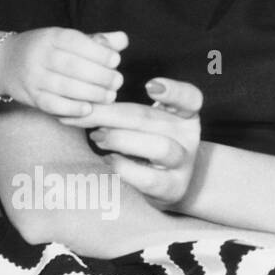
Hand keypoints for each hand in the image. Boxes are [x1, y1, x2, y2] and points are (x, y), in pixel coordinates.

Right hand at [0, 29, 126, 116]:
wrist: (5, 63)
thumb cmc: (46, 50)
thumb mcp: (67, 40)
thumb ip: (96, 41)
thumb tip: (123, 40)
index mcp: (51, 37)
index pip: (75, 42)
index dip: (97, 52)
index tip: (115, 60)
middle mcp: (40, 56)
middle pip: (72, 66)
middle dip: (99, 75)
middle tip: (117, 82)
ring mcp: (34, 78)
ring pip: (65, 87)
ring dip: (91, 93)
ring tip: (109, 96)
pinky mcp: (31, 97)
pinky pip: (52, 105)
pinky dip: (72, 109)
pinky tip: (89, 108)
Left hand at [63, 76, 202, 207]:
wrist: (171, 183)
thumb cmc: (150, 144)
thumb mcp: (148, 123)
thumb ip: (126, 111)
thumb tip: (84, 104)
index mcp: (185, 114)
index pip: (190, 98)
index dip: (173, 91)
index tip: (149, 86)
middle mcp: (188, 136)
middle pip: (152, 119)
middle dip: (111, 114)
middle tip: (84, 113)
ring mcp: (184, 164)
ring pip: (159, 148)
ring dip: (121, 139)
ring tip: (96, 137)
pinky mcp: (172, 188)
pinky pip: (149, 178)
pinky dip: (125, 168)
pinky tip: (107, 159)